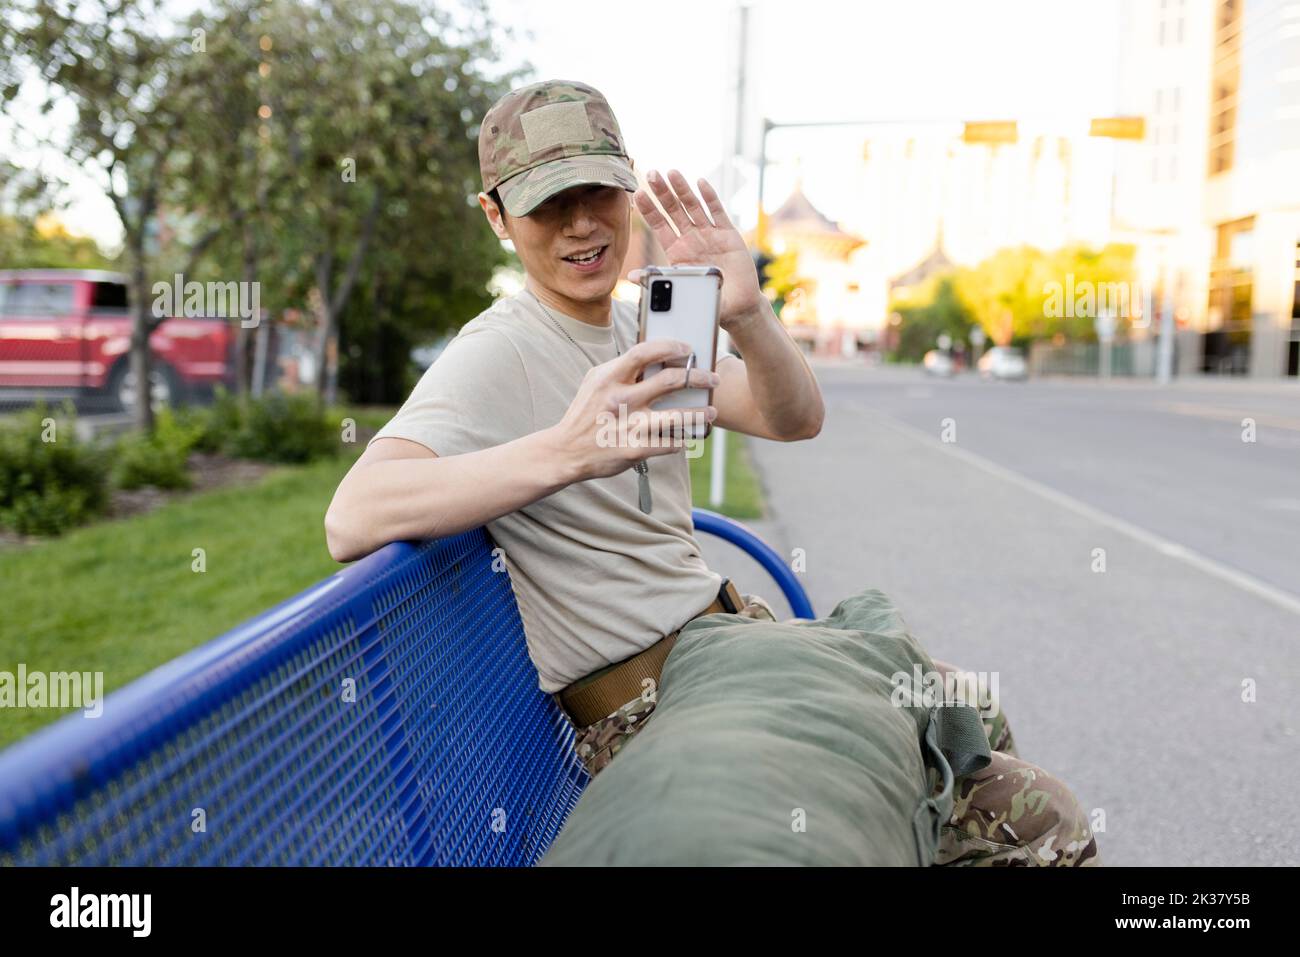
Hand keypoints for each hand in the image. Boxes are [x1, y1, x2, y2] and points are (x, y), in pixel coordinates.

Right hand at [548, 337, 719, 482]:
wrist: (566, 451)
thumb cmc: (586, 413)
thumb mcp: (596, 382)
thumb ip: (622, 368)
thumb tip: (655, 356)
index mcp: (610, 378)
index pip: (645, 352)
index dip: (671, 347)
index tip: (687, 349)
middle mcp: (621, 400)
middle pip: (671, 381)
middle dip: (699, 377)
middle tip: (711, 378)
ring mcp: (630, 426)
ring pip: (679, 416)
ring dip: (701, 413)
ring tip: (712, 411)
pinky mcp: (636, 449)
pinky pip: (671, 442)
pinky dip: (682, 438)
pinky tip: (687, 435)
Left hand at [631, 169, 765, 329]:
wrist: (737, 305)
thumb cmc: (707, 299)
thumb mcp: (681, 289)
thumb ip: (658, 279)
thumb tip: (632, 277)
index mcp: (677, 251)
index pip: (659, 226)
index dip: (649, 210)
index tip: (638, 194)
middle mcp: (691, 238)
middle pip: (674, 210)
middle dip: (663, 193)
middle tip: (652, 174)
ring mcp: (709, 234)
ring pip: (693, 206)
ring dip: (682, 189)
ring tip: (672, 172)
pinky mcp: (727, 234)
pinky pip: (717, 212)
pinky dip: (709, 197)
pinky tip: (701, 183)